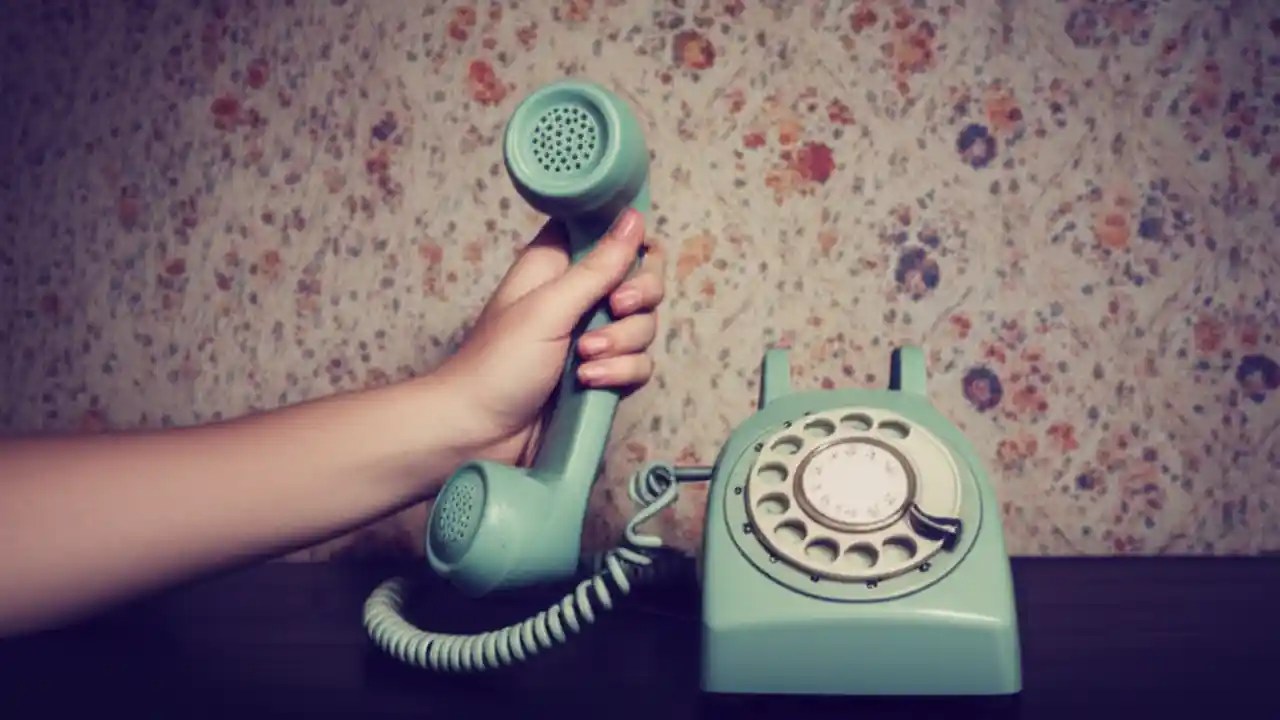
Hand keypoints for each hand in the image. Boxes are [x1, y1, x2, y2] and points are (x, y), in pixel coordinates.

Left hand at [436, 208, 664, 468]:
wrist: (478, 432)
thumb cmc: (498, 362)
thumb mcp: (548, 308)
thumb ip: (597, 267)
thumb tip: (635, 217)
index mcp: (558, 266)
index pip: (608, 234)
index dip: (629, 241)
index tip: (634, 256)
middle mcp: (579, 297)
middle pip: (639, 280)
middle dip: (637, 298)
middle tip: (615, 307)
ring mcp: (593, 337)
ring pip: (643, 325)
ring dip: (622, 342)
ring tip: (584, 358)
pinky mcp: (603, 373)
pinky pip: (637, 364)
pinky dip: (620, 372)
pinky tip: (589, 381)